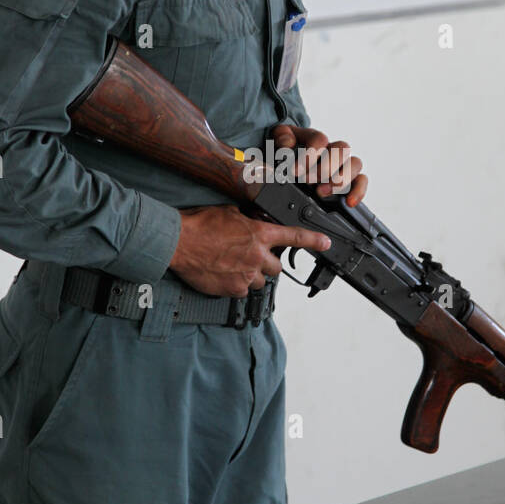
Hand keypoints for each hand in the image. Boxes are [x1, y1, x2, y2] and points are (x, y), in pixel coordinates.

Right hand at [169, 204, 331, 297]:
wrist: (178, 242)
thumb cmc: (200, 224)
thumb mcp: (230, 213)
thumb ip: (249, 221)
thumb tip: (256, 222)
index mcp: (259, 234)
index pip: (295, 237)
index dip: (314, 240)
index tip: (326, 243)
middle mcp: (257, 256)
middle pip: (276, 267)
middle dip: (266, 263)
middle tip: (249, 257)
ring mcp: (246, 275)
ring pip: (260, 281)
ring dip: (251, 275)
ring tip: (232, 265)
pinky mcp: (233, 290)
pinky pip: (242, 291)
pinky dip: (236, 285)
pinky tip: (223, 273)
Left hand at [270, 124, 367, 207]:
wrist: (286, 168)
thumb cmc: (285, 153)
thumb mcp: (277, 142)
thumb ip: (281, 139)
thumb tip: (288, 144)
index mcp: (314, 138)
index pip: (320, 139)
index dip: (310, 154)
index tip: (295, 170)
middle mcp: (331, 150)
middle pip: (342, 149)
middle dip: (325, 167)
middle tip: (307, 180)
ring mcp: (341, 165)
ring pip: (355, 164)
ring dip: (340, 179)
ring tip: (321, 192)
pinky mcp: (348, 180)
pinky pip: (362, 181)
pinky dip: (358, 191)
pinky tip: (348, 202)